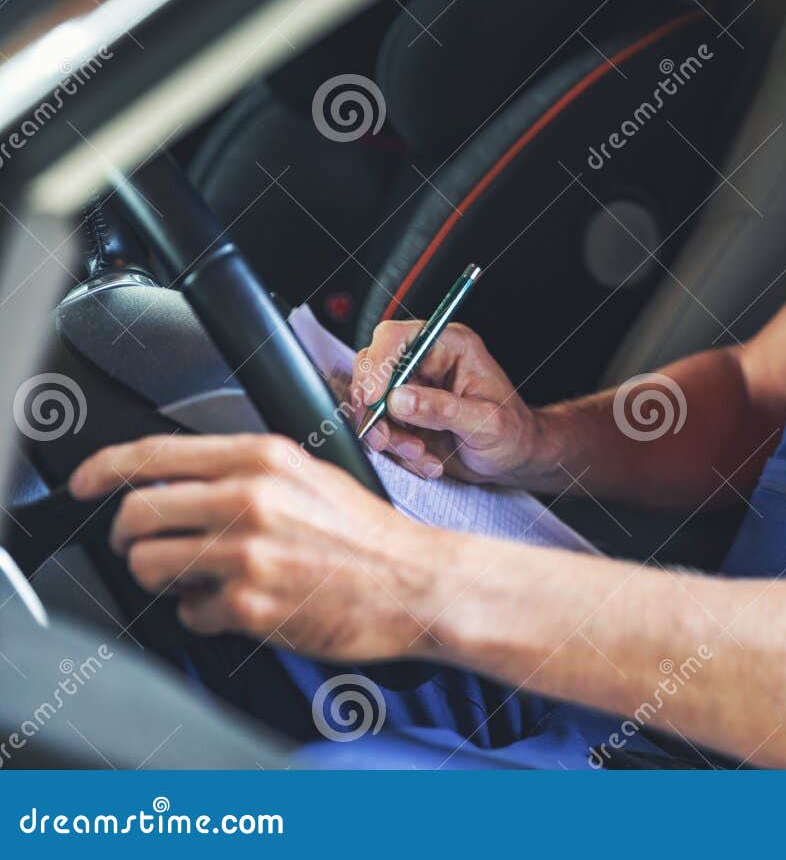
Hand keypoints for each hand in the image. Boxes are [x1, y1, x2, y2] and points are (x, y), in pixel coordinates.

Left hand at [68, 434, 453, 661]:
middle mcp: (249, 499)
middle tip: (142, 546)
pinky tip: (242, 605)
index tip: (84, 483)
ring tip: (199, 580)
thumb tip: (180, 481)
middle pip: (135, 514)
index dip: (102, 469)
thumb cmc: (370, 535)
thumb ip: (247, 472)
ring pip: (148, 565)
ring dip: (162, 579)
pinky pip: (189, 613)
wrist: (417, 582)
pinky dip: (207, 615)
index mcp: (263, 458)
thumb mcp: (311, 474)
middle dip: (127, 537)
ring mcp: (246, 554)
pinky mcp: (249, 605)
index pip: (153, 453)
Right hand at [348, 321, 552, 488]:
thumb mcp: (485, 422)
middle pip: (372, 371)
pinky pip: (381, 431)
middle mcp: (427, 363)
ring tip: (423, 454)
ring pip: (372, 407)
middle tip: (388, 439)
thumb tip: (399, 400)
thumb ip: (443, 410)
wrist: (513, 458)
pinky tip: (428, 461)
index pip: (397, 337)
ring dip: (390, 438)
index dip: (377, 364)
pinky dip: (398, 452)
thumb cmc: (511, 433)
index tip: (373, 398)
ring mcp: (413, 390)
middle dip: (376, 411)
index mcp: (450, 347)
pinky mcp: (405, 416)